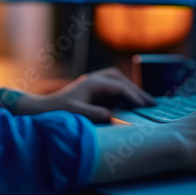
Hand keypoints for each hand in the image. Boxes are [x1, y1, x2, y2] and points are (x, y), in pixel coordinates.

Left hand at [16, 67, 155, 122]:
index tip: (145, 106)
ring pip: (118, 80)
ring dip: (132, 88)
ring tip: (145, 101)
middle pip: (121, 80)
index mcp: (93, 83)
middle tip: (152, 103)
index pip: (119, 87)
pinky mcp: (92, 88)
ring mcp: (93, 82)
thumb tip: (111, 115)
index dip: (134, 96)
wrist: (43, 108)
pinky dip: (124, 90)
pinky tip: (131, 102)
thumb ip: (93, 114)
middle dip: (137, 90)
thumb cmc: (58, 112)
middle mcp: (94, 79)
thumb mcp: (76, 114)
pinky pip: (113, 85)